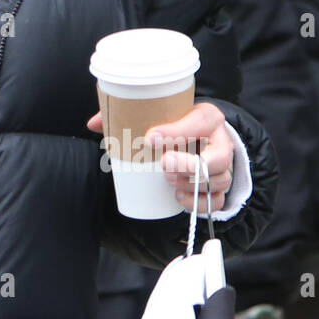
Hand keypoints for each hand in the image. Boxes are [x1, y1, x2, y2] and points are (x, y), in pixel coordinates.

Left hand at [87, 101, 232, 212]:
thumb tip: (95, 124)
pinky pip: (218, 200)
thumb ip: (126, 114)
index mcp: (207, 117)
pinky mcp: (219, 186)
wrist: (199, 139)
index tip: (151, 137)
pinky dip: (199, 203)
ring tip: (168, 181)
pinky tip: (178, 198)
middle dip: (190, 164)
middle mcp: (220, 141)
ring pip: (220, 179)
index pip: (203, 120)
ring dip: (192, 184)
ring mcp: (223, 166)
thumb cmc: (174, 125)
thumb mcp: (156, 114)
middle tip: (164, 164)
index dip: (179, 130)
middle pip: (219, 155)